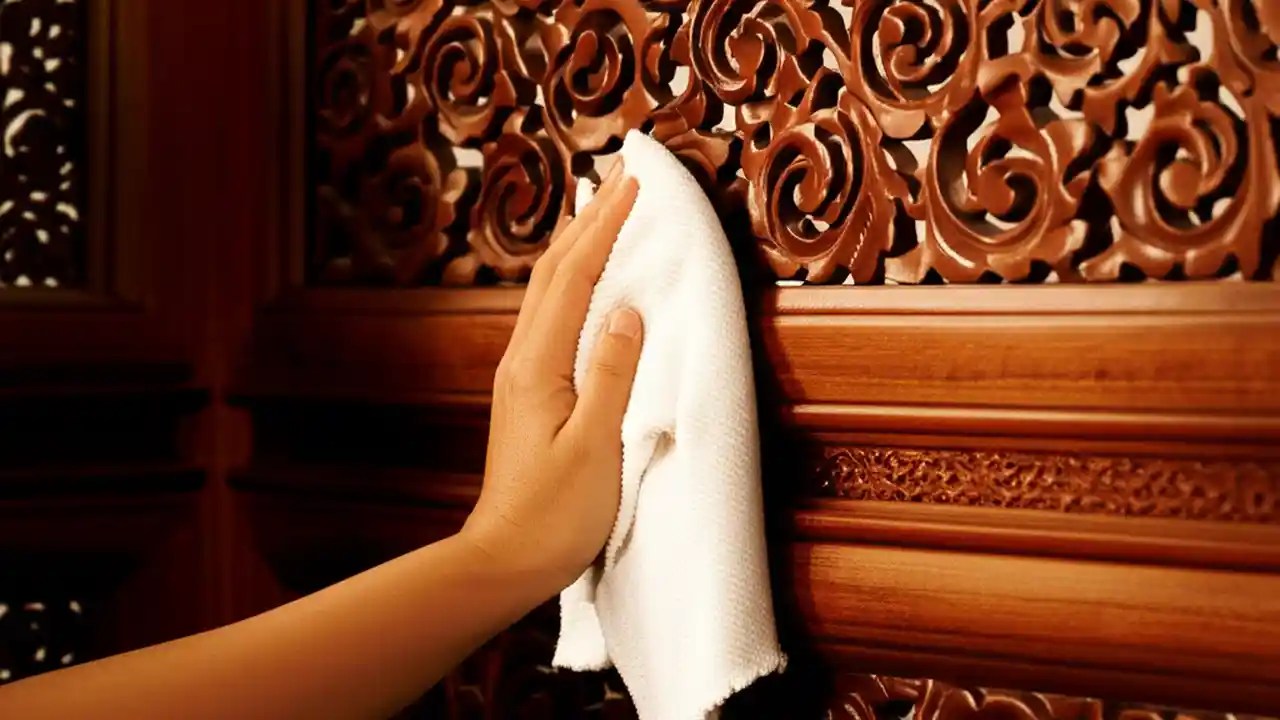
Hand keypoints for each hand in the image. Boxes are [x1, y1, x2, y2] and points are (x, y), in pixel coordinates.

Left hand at [462, 161, 640, 593]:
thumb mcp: (594, 447)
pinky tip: (585, 278)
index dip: (604, 225)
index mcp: (538, 365)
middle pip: (554, 270)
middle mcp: (522, 359)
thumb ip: (612, 375)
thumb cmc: (554, 514)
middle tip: (621, 172)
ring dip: (577, 241)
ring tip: (602, 206)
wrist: (505, 559)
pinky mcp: (530, 390)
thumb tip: (628, 309)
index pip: (575, 276)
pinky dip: (572, 279)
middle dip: (588, 216)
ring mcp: (522, 373)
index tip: (633, 182)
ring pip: (549, 288)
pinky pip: (552, 315)